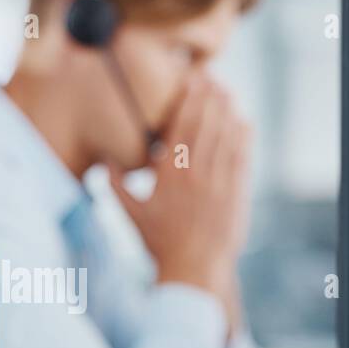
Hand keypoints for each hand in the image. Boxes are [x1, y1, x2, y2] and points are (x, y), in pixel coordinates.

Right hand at [109, 74, 251, 295]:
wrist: (194, 268)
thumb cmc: (160, 244)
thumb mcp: (131, 216)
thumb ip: (115, 187)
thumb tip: (104, 163)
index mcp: (171, 175)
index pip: (183, 127)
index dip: (190, 101)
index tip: (194, 82)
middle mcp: (197, 174)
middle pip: (207, 125)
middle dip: (211, 98)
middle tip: (214, 79)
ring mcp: (219, 182)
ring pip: (227, 137)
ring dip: (228, 112)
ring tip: (228, 94)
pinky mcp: (236, 193)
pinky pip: (242, 158)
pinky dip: (243, 138)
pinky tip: (244, 123)